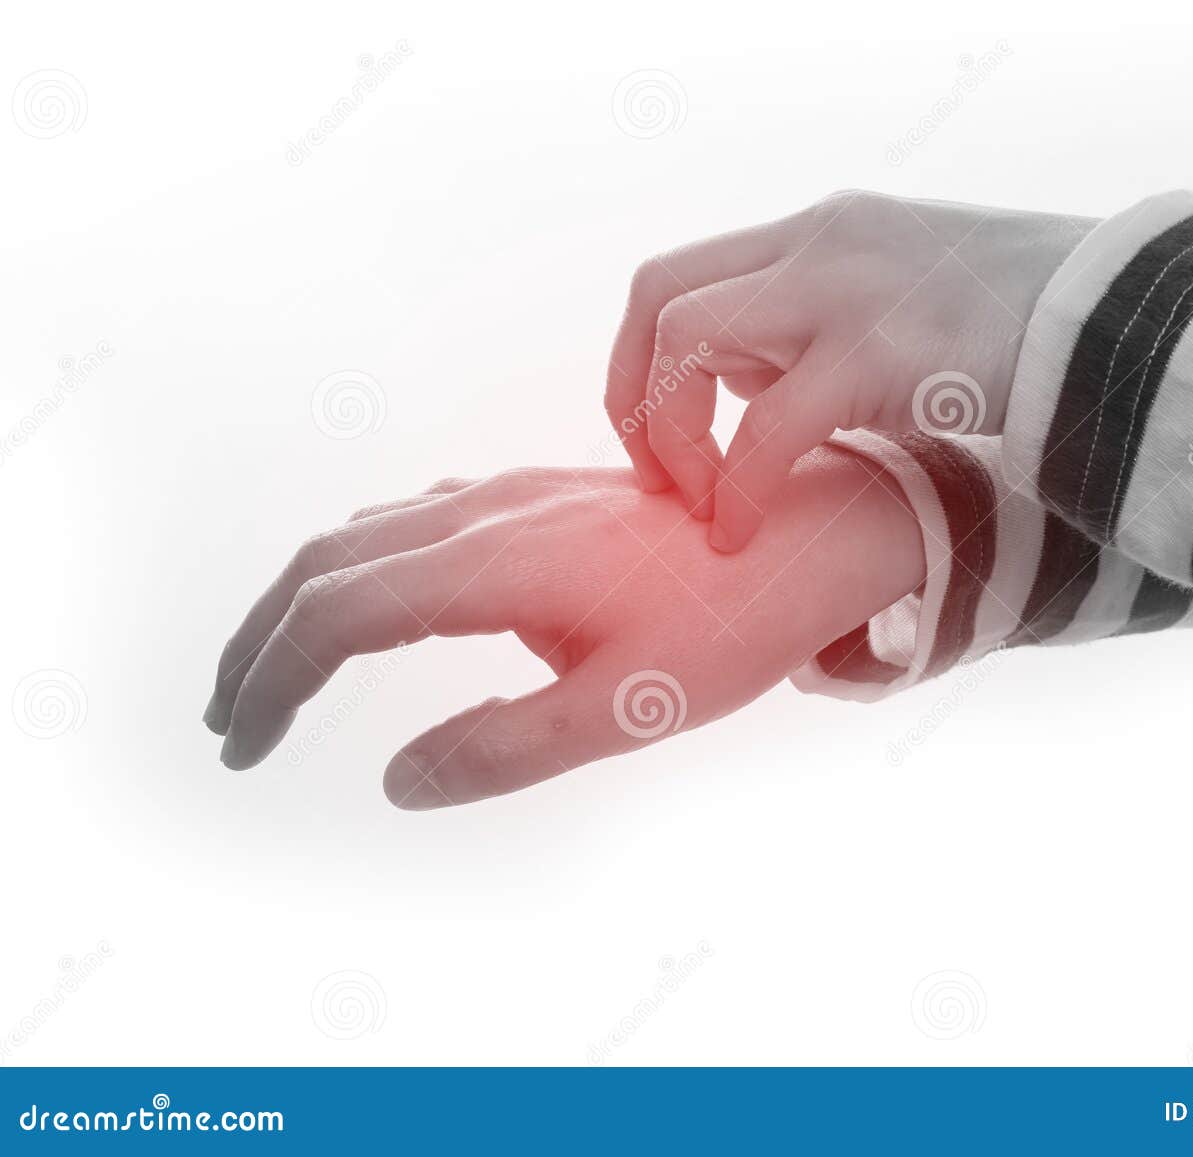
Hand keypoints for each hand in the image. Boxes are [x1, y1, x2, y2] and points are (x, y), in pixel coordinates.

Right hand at [203, 448, 924, 808]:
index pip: (335, 615)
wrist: (814, 531)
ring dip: (306, 601)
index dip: (271, 681)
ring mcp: (511, 496)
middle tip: (230, 721)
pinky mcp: (539, 498)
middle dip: (261, 641)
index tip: (244, 749)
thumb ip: (510, 747)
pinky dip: (363, 568)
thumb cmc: (737, 622)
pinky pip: (418, 519)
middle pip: (328, 563)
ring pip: (367, 535)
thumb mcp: (632, 707)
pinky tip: (376, 603)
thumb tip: (399, 781)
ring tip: (277, 670)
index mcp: (496, 562)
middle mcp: (488, 514)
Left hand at [606, 190, 1096, 549]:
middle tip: (671, 481)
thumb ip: (827, 335)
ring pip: (686, 340)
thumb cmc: (1031, 338)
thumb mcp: (907, 313)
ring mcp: (846, 286)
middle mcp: (819, 244)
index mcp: (822, 234)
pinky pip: (767, 423)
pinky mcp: (881, 348)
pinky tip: (747, 531)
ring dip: (674, 436)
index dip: (644, 364)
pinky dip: (739, 485)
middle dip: (638, 399)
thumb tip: (764, 394)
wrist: (1132, 321)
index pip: (680, 277)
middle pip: (659, 297)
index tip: (669, 443)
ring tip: (710, 508)